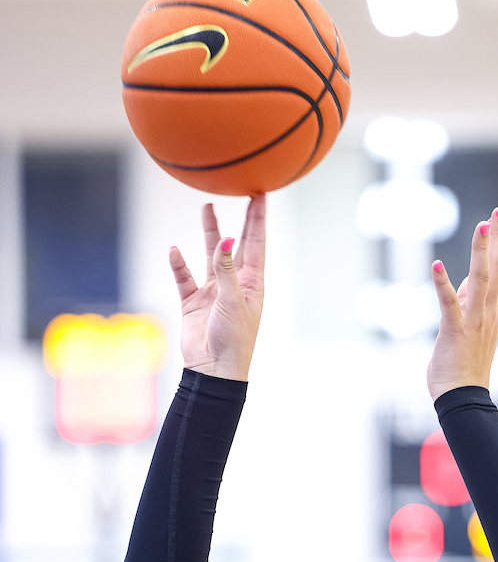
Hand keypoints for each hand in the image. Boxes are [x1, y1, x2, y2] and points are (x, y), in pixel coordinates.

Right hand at [168, 194, 265, 381]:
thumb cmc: (233, 340)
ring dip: (210, 232)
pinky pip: (185, 278)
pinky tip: (174, 249)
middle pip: (236, 244)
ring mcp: (213, 291)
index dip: (257, 220)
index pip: (256, 244)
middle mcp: (234, 283)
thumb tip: (226, 240)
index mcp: (251, 283)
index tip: (260, 195)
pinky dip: (179, 264)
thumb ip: (225, 269)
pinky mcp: (193, 302)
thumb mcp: (232, 301)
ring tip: (207, 208)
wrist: (214, 370)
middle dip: (239, 220)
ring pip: (211, 255)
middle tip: (241, 191)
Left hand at [427, 207, 497, 401]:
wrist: (464, 398)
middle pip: (496, 268)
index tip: (497, 221)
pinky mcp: (455, 330)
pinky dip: (443, 282)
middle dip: (497, 238)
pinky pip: (449, 302)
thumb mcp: (467, 331)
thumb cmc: (463, 368)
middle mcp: (488, 312)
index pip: (497, 272)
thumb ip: (465, 306)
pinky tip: (437, 264)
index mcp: (492, 312)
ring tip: (482, 225)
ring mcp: (474, 321)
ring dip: (481, 250)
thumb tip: (460, 284)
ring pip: (480, 279)